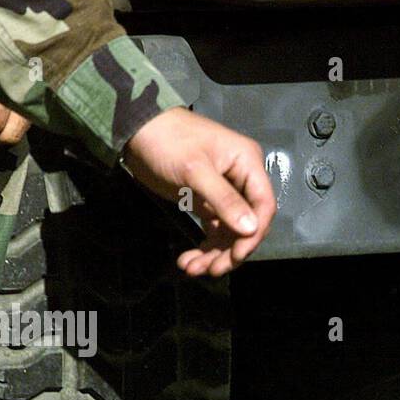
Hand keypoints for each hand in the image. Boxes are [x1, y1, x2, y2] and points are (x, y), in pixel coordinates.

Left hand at [123, 107, 275, 277]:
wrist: (136, 129)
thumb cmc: (167, 142)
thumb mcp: (195, 170)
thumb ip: (224, 200)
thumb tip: (251, 230)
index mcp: (247, 165)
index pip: (263, 206)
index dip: (253, 234)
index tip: (236, 255)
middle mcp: (242, 181)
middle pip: (247, 225)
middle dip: (230, 251)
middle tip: (211, 270)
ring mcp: (225, 194)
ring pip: (230, 233)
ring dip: (214, 254)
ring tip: (191, 268)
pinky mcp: (208, 203)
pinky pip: (214, 231)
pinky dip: (205, 248)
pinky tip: (189, 259)